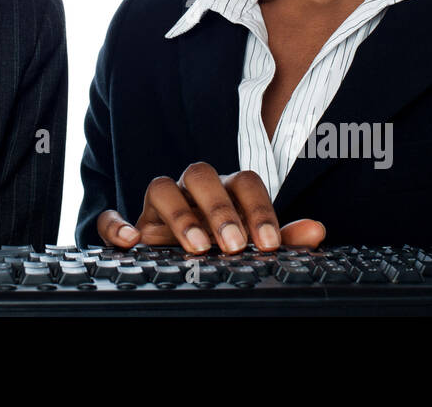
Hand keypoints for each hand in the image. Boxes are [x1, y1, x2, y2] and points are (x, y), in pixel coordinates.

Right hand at [96, 162, 324, 254]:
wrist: (179, 258)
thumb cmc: (223, 244)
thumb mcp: (253, 242)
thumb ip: (283, 236)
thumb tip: (317, 230)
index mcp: (226, 189)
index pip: (244, 180)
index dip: (258, 207)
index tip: (268, 243)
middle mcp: (191, 189)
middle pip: (202, 174)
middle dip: (219, 209)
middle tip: (233, 245)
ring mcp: (159, 204)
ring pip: (161, 186)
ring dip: (179, 214)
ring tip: (197, 248)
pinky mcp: (131, 224)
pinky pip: (113, 217)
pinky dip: (117, 224)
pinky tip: (132, 241)